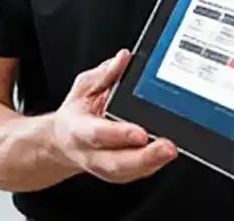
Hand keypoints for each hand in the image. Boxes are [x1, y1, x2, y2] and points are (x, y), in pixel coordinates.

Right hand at [50, 49, 178, 183]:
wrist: (64, 140)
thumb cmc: (77, 112)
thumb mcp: (84, 87)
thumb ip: (104, 74)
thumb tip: (123, 59)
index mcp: (79, 129)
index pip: (99, 134)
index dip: (120, 134)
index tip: (141, 133)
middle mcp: (90, 153)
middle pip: (117, 162)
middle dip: (145, 157)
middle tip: (167, 147)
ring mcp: (104, 167)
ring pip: (129, 172)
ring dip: (152, 163)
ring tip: (170, 150)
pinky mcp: (118, 174)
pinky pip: (137, 174)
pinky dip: (152, 165)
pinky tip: (164, 156)